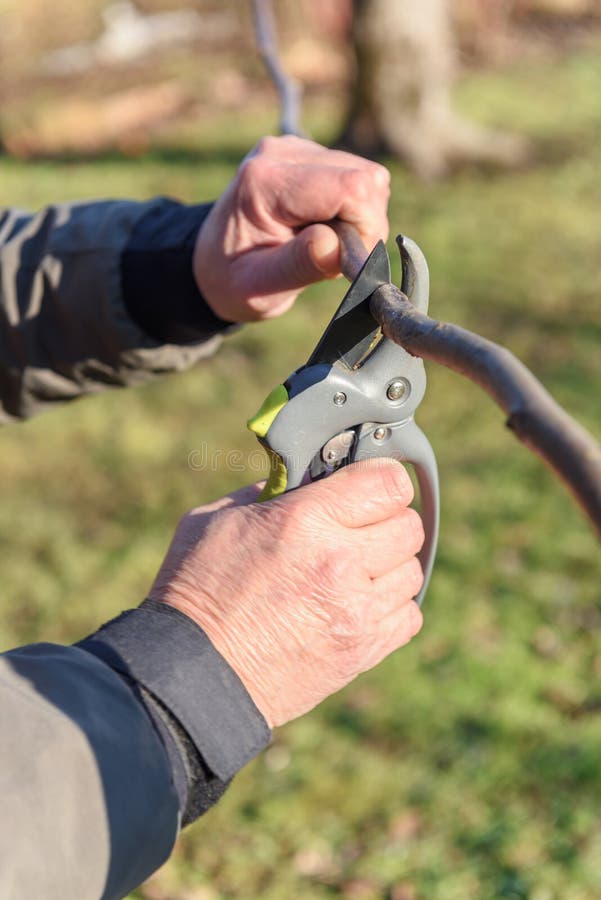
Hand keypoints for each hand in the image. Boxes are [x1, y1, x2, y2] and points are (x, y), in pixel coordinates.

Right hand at [149, 459, 423, 727]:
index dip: (381, 478)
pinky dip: (390, 607)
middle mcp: (341, 562)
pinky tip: (358, 603)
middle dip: (385, 520)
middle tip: (355, 528)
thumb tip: (306, 481)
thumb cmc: (195, 589)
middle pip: (409, 525)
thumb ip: (268, 492)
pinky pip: (409, 616)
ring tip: (354, 569)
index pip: (389, 483)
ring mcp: (357, 611)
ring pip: (412, 570)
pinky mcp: (362, 651)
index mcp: (306, 520)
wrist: (193, 673)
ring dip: (388, 564)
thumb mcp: (217, 519)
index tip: (366, 486)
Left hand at [193, 135, 389, 322]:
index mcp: (266, 182)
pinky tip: (323, 226)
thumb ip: (300, 265)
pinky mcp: (308, 153)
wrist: (211, 261)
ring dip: (360, 216)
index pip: (351, 187)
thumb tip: (338, 246)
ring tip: (324, 242)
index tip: (347, 258)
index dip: (365, 226)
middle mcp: (281, 153)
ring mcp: (296, 148)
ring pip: (368, 176)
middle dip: (364, 223)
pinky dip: (352, 207)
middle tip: (334, 255)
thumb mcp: (260, 286)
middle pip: (366, 178)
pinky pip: (358, 176)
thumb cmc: (234, 280)